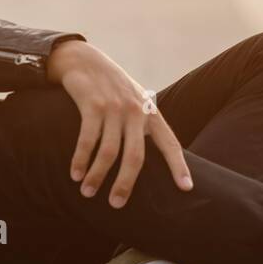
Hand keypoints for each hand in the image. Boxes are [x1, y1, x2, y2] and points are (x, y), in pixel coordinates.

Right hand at [46, 38, 193, 207]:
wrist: (85, 59)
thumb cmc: (111, 87)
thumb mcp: (134, 101)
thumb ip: (142, 124)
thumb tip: (143, 159)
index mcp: (151, 112)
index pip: (170, 143)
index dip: (179, 166)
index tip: (187, 188)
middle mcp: (136, 110)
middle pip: (136, 155)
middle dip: (126, 183)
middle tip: (116, 204)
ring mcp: (114, 107)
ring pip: (109, 151)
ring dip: (97, 175)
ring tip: (88, 192)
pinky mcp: (93, 104)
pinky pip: (87, 139)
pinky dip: (81, 159)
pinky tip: (75, 174)